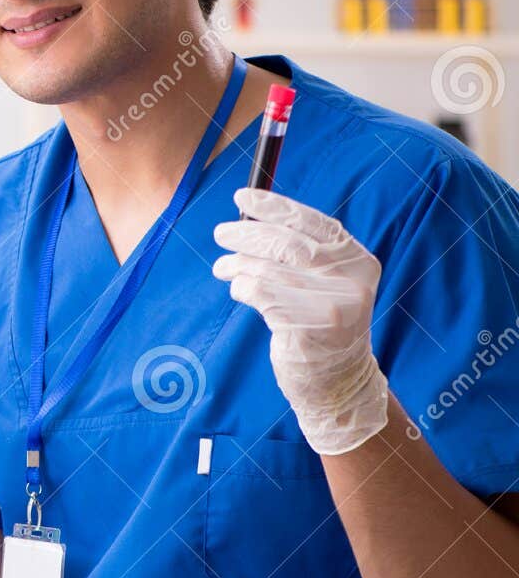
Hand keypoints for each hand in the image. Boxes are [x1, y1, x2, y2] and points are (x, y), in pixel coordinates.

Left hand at [213, 188, 389, 455]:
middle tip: (220, 233)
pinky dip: (242, 287)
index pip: (314, 222)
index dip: (275, 207)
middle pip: (287, 242)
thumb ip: (300, 252)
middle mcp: (350, 279)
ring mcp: (332, 304)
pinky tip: (239, 290)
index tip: (241, 197)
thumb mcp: (323, 282)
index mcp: (357, 260)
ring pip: (268, 269)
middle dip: (247, 234)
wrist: (336, 380)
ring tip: (222, 267)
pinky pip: (261, 294)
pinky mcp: (309, 327)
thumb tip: (247, 218)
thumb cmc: (317, 322)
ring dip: (237, 264)